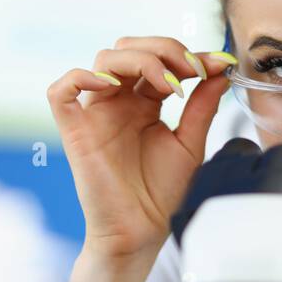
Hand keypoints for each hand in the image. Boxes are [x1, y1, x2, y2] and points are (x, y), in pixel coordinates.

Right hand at [46, 38, 234, 260]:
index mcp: (143, 103)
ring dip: (140, 60)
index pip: (158, 60)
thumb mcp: (190, 143)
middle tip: (193, 69)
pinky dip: (82, 77)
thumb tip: (220, 70)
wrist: (142, 233)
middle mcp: (117, 103)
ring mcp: (95, 114)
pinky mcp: (75, 132)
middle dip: (165, 50)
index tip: (219, 63)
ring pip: (103, 60)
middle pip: (129, 49)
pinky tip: (115, 85)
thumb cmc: (162, 194)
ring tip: (169, 86)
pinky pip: (61, 92)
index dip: (188, 55)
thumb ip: (203, 106)